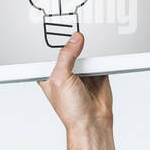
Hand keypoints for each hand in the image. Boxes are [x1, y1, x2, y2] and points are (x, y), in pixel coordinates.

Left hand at [37, 32, 116, 149]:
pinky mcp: (97, 71)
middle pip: (67, 47)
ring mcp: (81, 71)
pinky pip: (99, 57)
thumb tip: (75, 39)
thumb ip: (66, 56)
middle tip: (76, 32)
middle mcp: (65, 70)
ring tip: (89, 44)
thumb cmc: (71, 109)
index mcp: (49, 72)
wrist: (93, 121)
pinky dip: (101, 54)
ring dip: (88, 48)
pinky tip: (100, 53)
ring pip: (84, 51)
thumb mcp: (61, 78)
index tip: (55, 28)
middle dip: (72, 40)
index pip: (47, 51)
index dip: (50, 41)